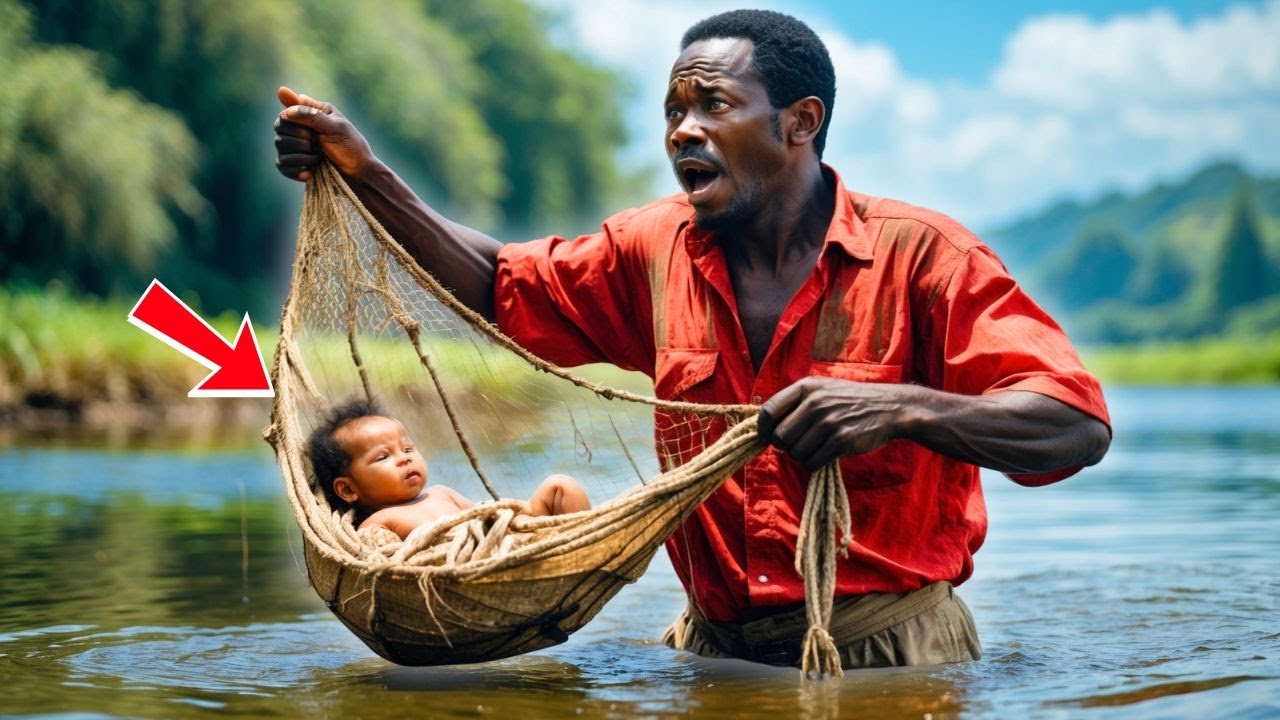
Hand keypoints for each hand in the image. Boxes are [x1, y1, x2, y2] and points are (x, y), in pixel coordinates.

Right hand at [273, 86, 373, 181]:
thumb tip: (282, 93)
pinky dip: (295, 170)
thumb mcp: (335, 127)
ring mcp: (296, 145)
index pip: (285, 113)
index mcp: (310, 113)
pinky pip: (281, 165)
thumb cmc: (350, 146)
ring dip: (301, 156)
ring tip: (318, 159)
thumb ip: (310, 113)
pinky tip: (309, 173)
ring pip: (280, 147)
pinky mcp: (295, 163)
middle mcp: (300, 127)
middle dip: (300, 141)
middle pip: (279, 129)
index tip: (310, 132)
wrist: (357, 172)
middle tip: (317, 146)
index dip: (293, 123)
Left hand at [757, 377, 914, 471]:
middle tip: (799, 445)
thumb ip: (797, 402)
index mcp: (806, 387)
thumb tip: (766, 425)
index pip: (769, 411)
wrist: (890, 408)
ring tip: (817, 447)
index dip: (762, 429)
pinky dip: (814, 463)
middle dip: (785, 447)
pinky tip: (825, 455)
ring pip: (795, 453)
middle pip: (780, 437)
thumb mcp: (823, 388)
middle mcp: (814, 403)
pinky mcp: (841, 441)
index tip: (766, 437)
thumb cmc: (851, 401)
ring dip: (802, 456)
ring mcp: (828, 422)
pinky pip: (812, 462)